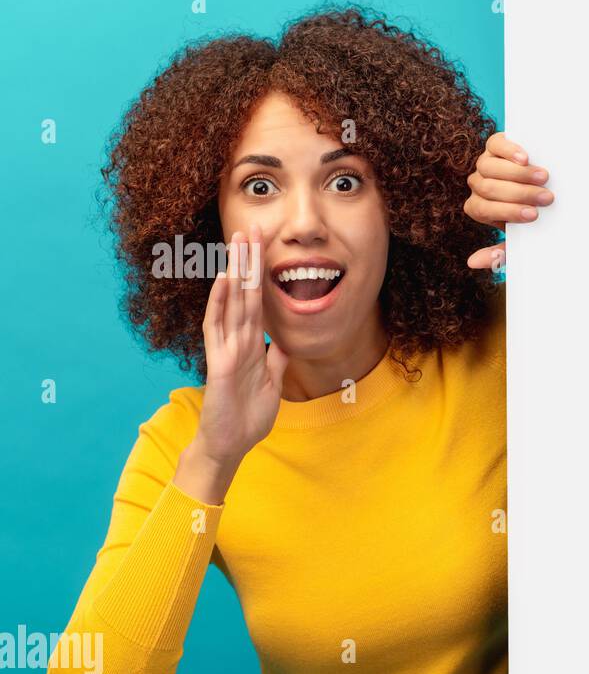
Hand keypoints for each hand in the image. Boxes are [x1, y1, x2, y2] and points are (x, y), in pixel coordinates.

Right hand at [175, 225, 288, 502]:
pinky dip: (220, 302)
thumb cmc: (247, 416)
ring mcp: (227, 349)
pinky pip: (218, 327)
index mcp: (252, 345)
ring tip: (238, 243)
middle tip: (252, 229)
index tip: (266, 251)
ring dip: (235, 272)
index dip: (262, 277)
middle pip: (244, 294)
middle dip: (248, 263)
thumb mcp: (273, 384)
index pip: (257, 304)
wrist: (230, 445)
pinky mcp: (219, 363)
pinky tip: (224, 279)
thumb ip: (276, 361)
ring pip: (232, 303)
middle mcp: (237, 341)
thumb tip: (284, 342)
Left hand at [464, 132, 554, 269]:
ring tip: (544, 177)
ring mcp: (484, 163)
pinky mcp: (494, 145)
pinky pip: (495, 145)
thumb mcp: (518, 238)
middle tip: (546, 198)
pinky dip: (509, 150)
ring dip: (519, 174)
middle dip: (519, 193)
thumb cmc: (531, 216)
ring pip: (489, 167)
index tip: (533, 215)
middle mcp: (478, 185)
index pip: (483, 209)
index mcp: (479, 207)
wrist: (543, 187)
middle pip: (488, 188)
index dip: (507, 212)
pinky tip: (526, 157)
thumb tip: (472, 262)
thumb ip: (499, 253)